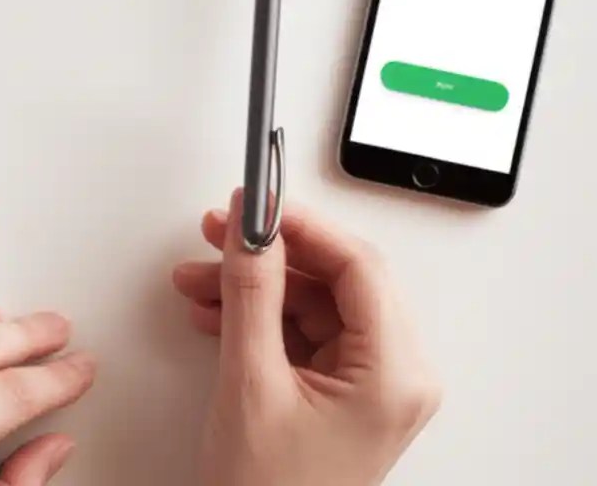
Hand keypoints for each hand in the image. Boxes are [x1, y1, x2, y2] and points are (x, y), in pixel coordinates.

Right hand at [172, 190, 440, 485]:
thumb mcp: (250, 384)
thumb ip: (251, 295)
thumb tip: (252, 230)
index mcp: (394, 374)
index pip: (359, 267)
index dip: (303, 226)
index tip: (256, 202)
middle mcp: (396, 376)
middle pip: (337, 281)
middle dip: (271, 256)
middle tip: (222, 231)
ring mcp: (372, 386)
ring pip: (315, 304)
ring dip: (256, 287)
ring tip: (200, 278)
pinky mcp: (344, 394)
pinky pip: (306, 334)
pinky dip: (261, 319)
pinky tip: (217, 312)